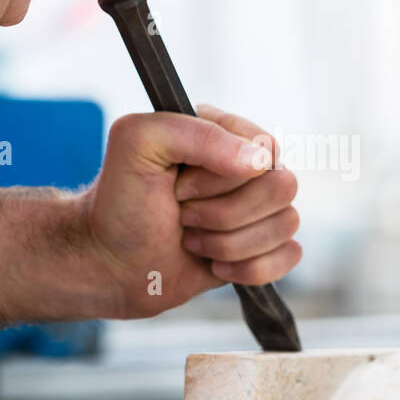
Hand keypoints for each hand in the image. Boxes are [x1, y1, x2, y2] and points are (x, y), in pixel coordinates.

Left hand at [76, 106, 301, 318]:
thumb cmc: (118, 203)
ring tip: (192, 241)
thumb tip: (260, 161)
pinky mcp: (259, 245)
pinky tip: (216, 266)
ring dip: (231, 243)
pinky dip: (253, 268)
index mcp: (222, 131)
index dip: (223, 178)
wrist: (107, 265)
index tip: (178, 189)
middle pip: (283, 187)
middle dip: (226, 214)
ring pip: (287, 223)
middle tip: (184, 217)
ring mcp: (255, 207)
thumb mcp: (137, 144)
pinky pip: (291, 254)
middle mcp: (245, 166)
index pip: (265, 148)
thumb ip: (196, 133)